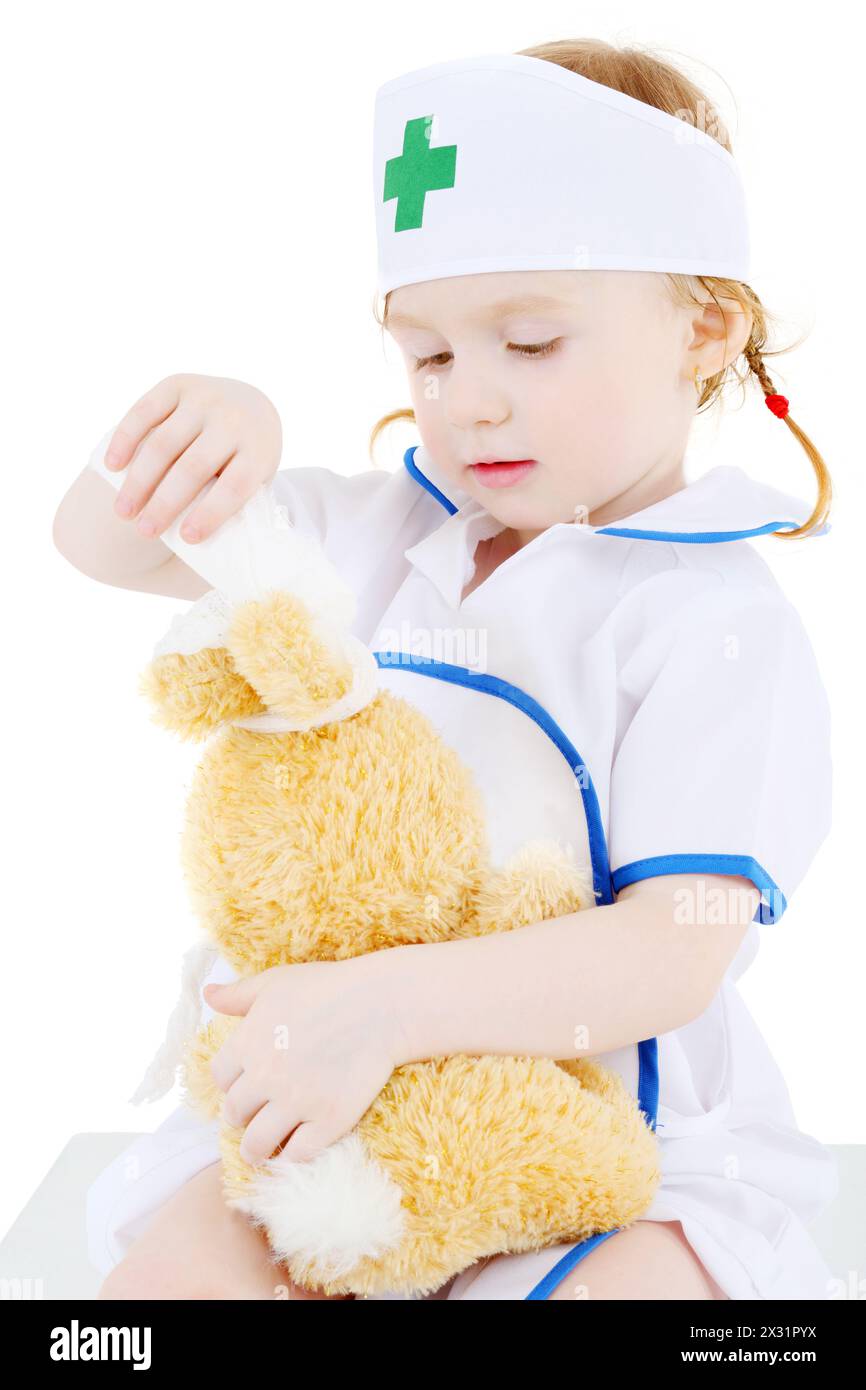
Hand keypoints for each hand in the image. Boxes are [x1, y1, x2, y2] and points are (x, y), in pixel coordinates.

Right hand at [104, 373, 281, 542]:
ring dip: (139, 480)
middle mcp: (233, 419)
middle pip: (193, 468)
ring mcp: (204, 398)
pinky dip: (125, 440)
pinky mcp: (178, 385)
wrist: (249, 405)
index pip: (235, 485)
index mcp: (258, 449)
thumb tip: (223, 564)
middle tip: (145, 532)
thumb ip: (241, 507)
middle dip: (165, 503)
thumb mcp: (256, 481)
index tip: (187, 539)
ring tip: (123, 512)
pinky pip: (144, 412)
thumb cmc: (247, 460)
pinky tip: (111, 467)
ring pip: (163, 443)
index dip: (211, 513)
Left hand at [203, 959, 401, 1164]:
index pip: (220, 1078)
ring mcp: (297, 1102)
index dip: (230, 1083)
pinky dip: (292, 1155)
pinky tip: (296, 1147)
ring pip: (257, 1144)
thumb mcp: (276, 983)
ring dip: (255, 1150)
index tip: (243, 1085)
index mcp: (248, 1043)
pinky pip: (297, 1154)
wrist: (381, 1005)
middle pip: (234, 1114)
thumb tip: (207, 994)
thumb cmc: (328, 987)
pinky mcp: (328, 1120)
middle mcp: (266, 1077)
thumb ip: (238, 994)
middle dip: (241, 1117)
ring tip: (262, 1150)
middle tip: (253, 1118)